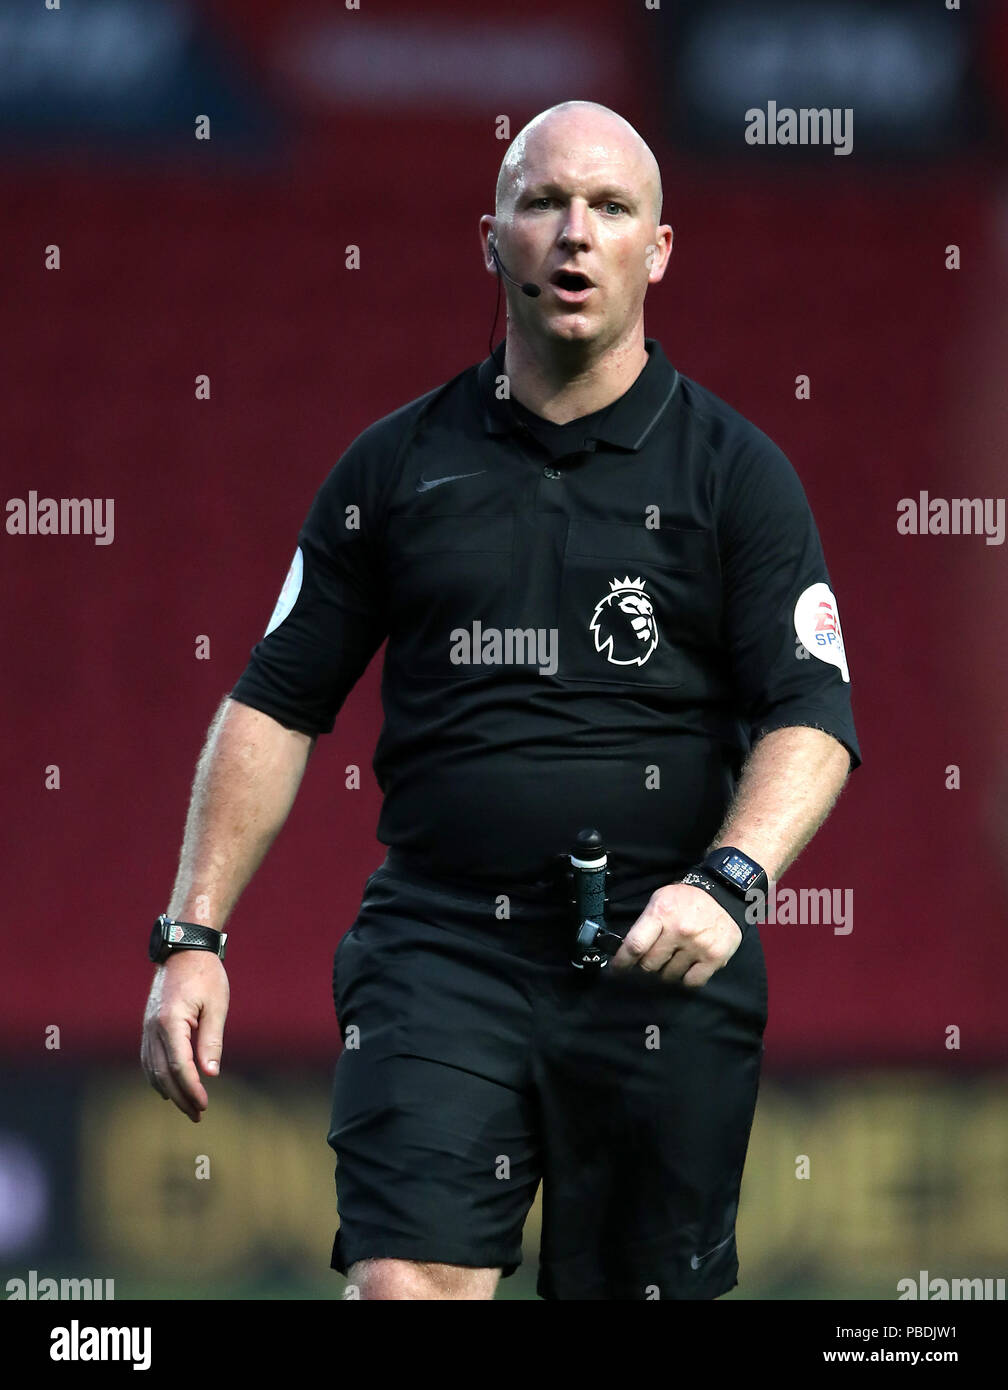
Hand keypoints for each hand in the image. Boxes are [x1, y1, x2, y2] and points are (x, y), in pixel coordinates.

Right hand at [140, 951, 229, 1121]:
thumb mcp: (216, 1005)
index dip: (191, 1089)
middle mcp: (153, 1028)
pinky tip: (168, 1088)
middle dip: (180, 1097)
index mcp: (170, 1022)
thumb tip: (210, 1074)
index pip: (179, 1066)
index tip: (204, 1106)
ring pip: (151, 1069)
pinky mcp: (148, 1026)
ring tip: (187, 1107)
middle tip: (198, 1115)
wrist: (184, 948)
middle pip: (162, 1073)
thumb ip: (211, 1040)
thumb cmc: (206, 975)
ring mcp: (147, 1027)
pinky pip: (148, 1058)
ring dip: (168, 1091)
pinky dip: (156, 1077)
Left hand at [609, 883, 741, 986]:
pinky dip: (685, 979)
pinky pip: (691, 982)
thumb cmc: (686, 899)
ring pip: (669, 975)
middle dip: (645, 966)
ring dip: (666, 972)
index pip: (635, 945)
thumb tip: (628, 950)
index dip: (622, 962)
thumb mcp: (660, 900)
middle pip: (650, 965)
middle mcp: (679, 931)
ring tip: (671, 961)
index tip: (616, 970)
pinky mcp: (715, 958)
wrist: (724, 893)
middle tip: (650, 961)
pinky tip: (686, 968)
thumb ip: (645, 924)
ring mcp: (698, 946)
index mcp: (661, 914)